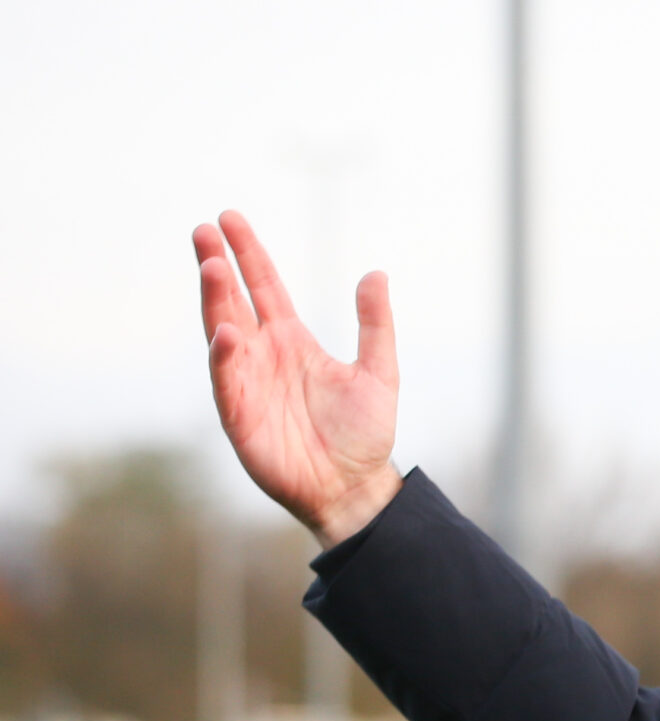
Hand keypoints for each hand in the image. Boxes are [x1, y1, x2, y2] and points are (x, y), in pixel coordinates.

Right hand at [194, 211, 402, 546]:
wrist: (356, 487)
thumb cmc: (365, 434)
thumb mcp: (379, 371)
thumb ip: (376, 324)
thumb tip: (376, 273)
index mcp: (292, 341)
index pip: (264, 287)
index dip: (248, 253)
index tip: (228, 219)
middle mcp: (263, 356)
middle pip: (233, 302)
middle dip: (218, 266)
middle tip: (204, 231)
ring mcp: (248, 384)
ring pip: (223, 333)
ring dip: (215, 301)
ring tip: (213, 267)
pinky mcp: (241, 417)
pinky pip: (228, 382)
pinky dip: (225, 358)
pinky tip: (227, 333)